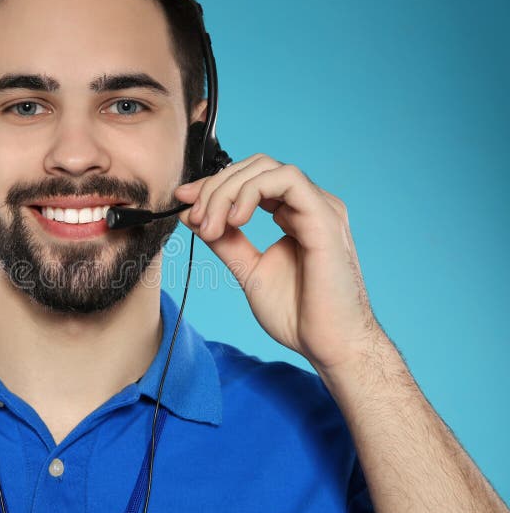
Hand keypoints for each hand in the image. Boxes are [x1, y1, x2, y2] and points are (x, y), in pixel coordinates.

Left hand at [173, 153, 382, 371]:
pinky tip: (235, 219)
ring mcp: (319, 207)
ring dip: (228, 190)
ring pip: (266, 168)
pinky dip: (252, 192)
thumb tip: (192, 215)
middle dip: (215, 187)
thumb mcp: (249, 269)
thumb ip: (225, 241)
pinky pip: (286, 180)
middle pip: (254, 167)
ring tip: (212, 225)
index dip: (213, 185)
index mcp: (293, 215)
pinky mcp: (325, 216)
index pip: (249, 180)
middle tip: (195, 218)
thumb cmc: (298, 315)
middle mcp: (307, 205)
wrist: (329, 345)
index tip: (183, 202)